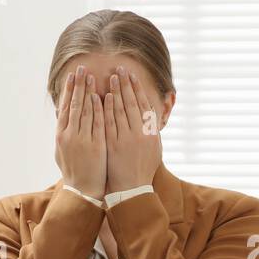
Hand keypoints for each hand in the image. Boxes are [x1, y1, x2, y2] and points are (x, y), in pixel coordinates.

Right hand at [55, 65, 104, 197]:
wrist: (83, 192)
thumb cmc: (74, 172)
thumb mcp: (62, 152)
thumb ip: (63, 133)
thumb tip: (62, 116)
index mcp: (61, 135)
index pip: (65, 107)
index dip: (68, 90)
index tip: (72, 75)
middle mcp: (70, 135)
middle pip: (74, 104)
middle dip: (78, 85)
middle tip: (82, 67)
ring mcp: (83, 140)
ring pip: (86, 111)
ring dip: (89, 92)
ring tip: (92, 76)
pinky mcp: (96, 146)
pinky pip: (99, 123)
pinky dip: (100, 109)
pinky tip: (103, 96)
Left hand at [103, 66, 161, 192]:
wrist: (132, 189)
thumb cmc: (143, 169)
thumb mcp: (154, 148)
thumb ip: (152, 129)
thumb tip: (150, 112)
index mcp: (151, 133)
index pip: (144, 105)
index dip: (138, 89)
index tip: (132, 76)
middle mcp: (140, 134)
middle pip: (133, 103)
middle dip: (126, 84)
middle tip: (120, 69)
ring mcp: (126, 139)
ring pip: (121, 110)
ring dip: (116, 91)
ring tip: (112, 77)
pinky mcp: (113, 145)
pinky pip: (110, 122)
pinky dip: (107, 108)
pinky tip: (105, 96)